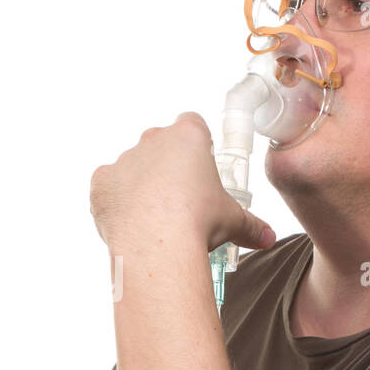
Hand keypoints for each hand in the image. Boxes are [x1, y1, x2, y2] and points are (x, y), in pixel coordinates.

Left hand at [89, 111, 274, 254]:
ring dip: (141, 185)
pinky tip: (131, 221)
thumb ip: (251, 225)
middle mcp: (152, 139)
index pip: (192, 124)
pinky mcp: (101, 182)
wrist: (156, 245)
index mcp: (187, 135)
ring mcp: (123, 159)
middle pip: (160, 144)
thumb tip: (268, 238)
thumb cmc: (198, 223)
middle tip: (180, 199)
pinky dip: (117, 200)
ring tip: (155, 218)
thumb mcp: (232, 221)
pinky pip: (109, 186)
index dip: (197, 145)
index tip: (200, 168)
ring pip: (133, 167)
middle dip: (168, 166)